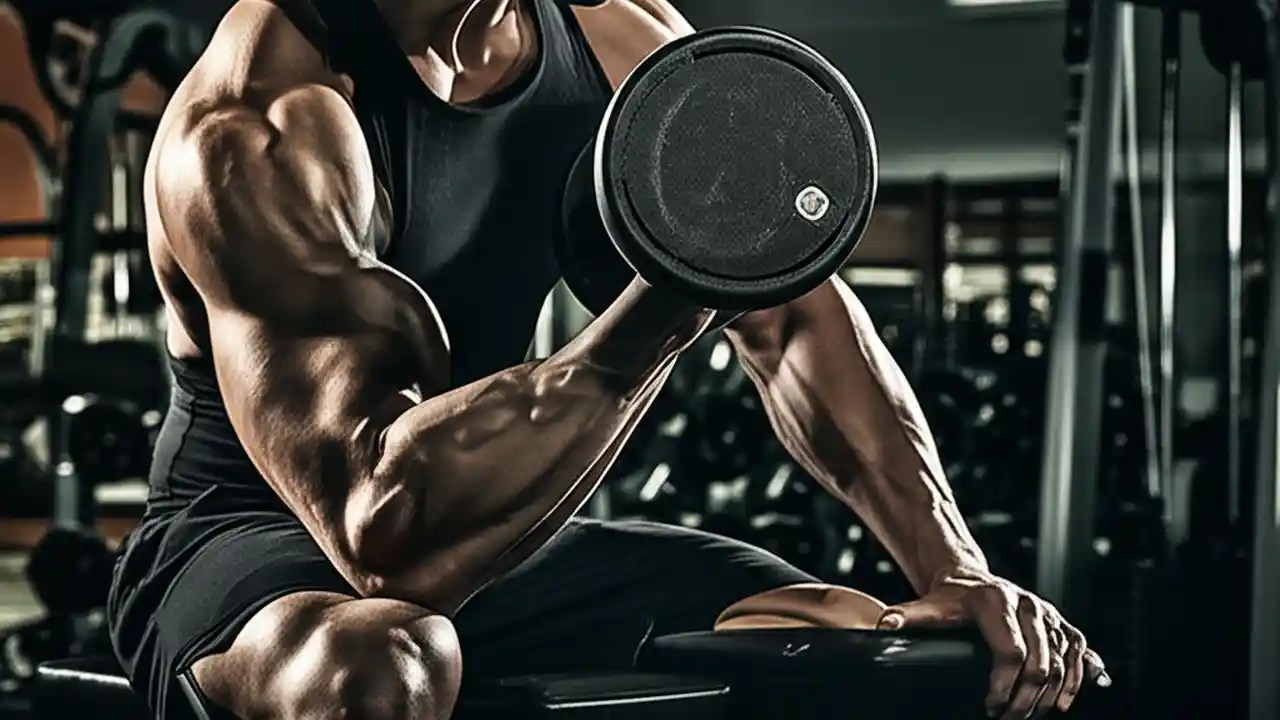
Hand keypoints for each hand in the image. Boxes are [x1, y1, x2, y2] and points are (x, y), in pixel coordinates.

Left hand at [876, 568, 1108, 717]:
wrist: (967, 579)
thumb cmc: (948, 598)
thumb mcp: (928, 606)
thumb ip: (908, 617)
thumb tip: (886, 625)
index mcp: (997, 601)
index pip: (1010, 653)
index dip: (1003, 685)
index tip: (989, 705)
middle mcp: (1029, 604)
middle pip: (1040, 663)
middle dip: (1026, 698)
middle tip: (1008, 718)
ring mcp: (1048, 614)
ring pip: (1063, 661)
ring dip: (1051, 696)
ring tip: (1031, 716)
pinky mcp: (1061, 622)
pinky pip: (1079, 653)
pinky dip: (1076, 679)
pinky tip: (1062, 701)